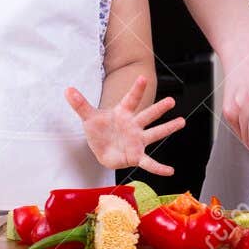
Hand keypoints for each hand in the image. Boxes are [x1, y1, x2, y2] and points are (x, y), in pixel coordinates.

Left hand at [66, 74, 184, 175]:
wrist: (101, 148)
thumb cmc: (99, 129)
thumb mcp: (88, 117)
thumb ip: (80, 104)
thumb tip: (67, 89)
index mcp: (123, 113)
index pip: (130, 99)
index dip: (136, 89)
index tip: (142, 77)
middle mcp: (134, 125)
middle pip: (147, 115)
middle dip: (159, 108)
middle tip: (171, 100)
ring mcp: (137, 140)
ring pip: (155, 133)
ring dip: (168, 128)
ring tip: (181, 121)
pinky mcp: (136, 155)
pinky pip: (149, 162)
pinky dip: (159, 168)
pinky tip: (170, 171)